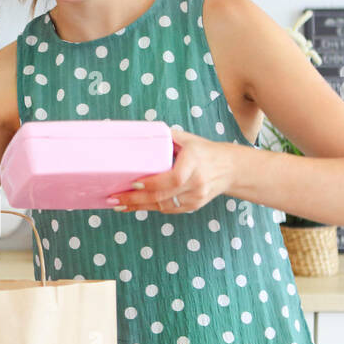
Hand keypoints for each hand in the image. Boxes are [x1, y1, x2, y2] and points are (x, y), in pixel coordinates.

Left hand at [106, 127, 234, 213]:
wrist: (230, 169)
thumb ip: (166, 137)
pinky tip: (134, 206)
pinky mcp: (193, 206)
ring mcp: (196, 197)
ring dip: (138, 206)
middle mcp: (196, 182)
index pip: (173, 178)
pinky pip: (168, 209)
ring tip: (118, 204)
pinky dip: (150, 207)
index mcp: (194, 162)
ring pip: (163, 206)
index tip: (133, 184)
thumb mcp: (188, 139)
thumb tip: (140, 134)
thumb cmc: (204, 151)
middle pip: (163, 196)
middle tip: (114, 198)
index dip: (152, 183)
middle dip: (135, 199)